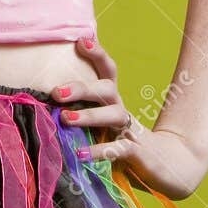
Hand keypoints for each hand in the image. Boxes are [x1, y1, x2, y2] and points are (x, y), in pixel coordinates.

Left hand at [50, 33, 207, 200]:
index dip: (97, 54)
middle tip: (57, 92)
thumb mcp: (98, 124)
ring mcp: (130, 130)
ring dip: (89, 116)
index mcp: (111, 100)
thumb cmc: (120, 141)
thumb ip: (77, 113)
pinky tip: (81, 153)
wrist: (167, 166)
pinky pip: (119, 148)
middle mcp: (120, 109)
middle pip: (106, 89)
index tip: (81, 40)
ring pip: (114, 115)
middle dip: (82, 88)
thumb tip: (40, 103)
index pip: (107, 71)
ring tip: (66, 119)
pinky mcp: (137, 153)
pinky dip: (100, 150)